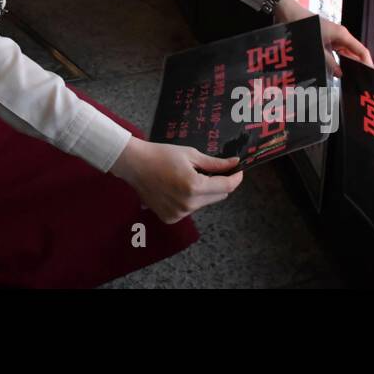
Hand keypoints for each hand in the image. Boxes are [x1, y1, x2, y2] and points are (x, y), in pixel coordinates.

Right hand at [109, 138, 242, 223]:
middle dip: (219, 183)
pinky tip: (177, 187)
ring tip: (189, 177)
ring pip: (204, 203)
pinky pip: (190, 209)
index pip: (226, 186)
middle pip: (218, 196)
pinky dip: (190, 199)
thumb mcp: (190, 155)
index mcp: (195, 186)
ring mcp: (179, 213)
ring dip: (204, 192)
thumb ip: (214, 163)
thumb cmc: (161, 155)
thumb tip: (234, 163)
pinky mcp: (171, 218)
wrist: (134, 164)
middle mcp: (189, 204)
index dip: (236, 178)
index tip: (238, 170)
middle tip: (212, 170)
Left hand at [273, 0, 371, 77]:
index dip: (368, 63)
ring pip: (346, 53)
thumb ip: (329, 62)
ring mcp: (335, 37)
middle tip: (361, 80)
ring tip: (352, 78)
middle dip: (359, 65)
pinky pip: (337, 51)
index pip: (361, 51)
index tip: (371, 75)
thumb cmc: (304, 27)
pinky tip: (337, 70)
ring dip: (348, 64)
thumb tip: (340, 74)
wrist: (290, 13)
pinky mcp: (328, 39)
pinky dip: (338, 60)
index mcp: (343, 35)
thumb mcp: (317, 48)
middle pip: (355, 52)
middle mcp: (341, 35)